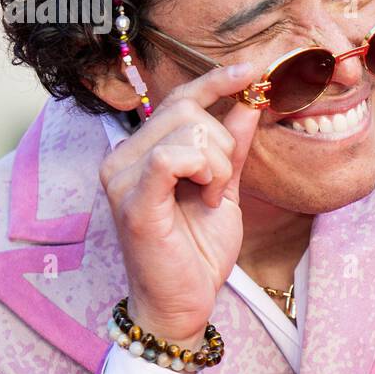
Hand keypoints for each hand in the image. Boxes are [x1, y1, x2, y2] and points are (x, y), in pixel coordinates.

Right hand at [98, 64, 260, 345]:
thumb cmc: (198, 250)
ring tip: (213, 197)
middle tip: (223, 182)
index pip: (178, 98)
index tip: (252, 71)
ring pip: (186, 130)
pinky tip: (207, 196)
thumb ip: (234, 145)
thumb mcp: (225, 187)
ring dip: (218, 163)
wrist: (185, 303)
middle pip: (186, 109)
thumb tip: (249, 100)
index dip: (214, 80)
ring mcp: (122, 178)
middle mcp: (123, 158)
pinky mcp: (133, 201)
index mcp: (142, 152)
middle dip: (223, 141)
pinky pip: (171, 156)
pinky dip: (203, 171)